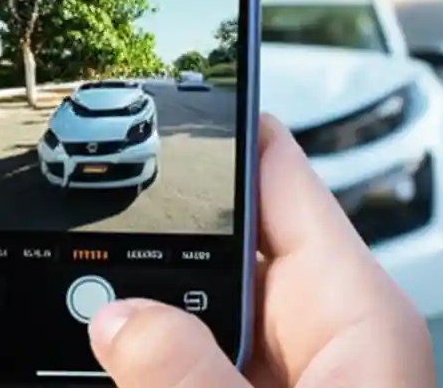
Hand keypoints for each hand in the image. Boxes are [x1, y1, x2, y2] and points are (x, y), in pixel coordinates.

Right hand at [86, 114, 435, 386]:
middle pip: (228, 248)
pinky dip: (158, 360)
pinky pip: (197, 363)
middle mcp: (326, 335)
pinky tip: (111, 360)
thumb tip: (119, 321)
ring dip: (150, 312)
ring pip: (203, 315)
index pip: (286, 181)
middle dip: (158, 239)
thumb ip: (193, 378)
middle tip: (85, 230)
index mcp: (358, 314)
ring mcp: (292, 374)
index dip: (226, 127)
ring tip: (87, 305)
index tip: (166, 83)